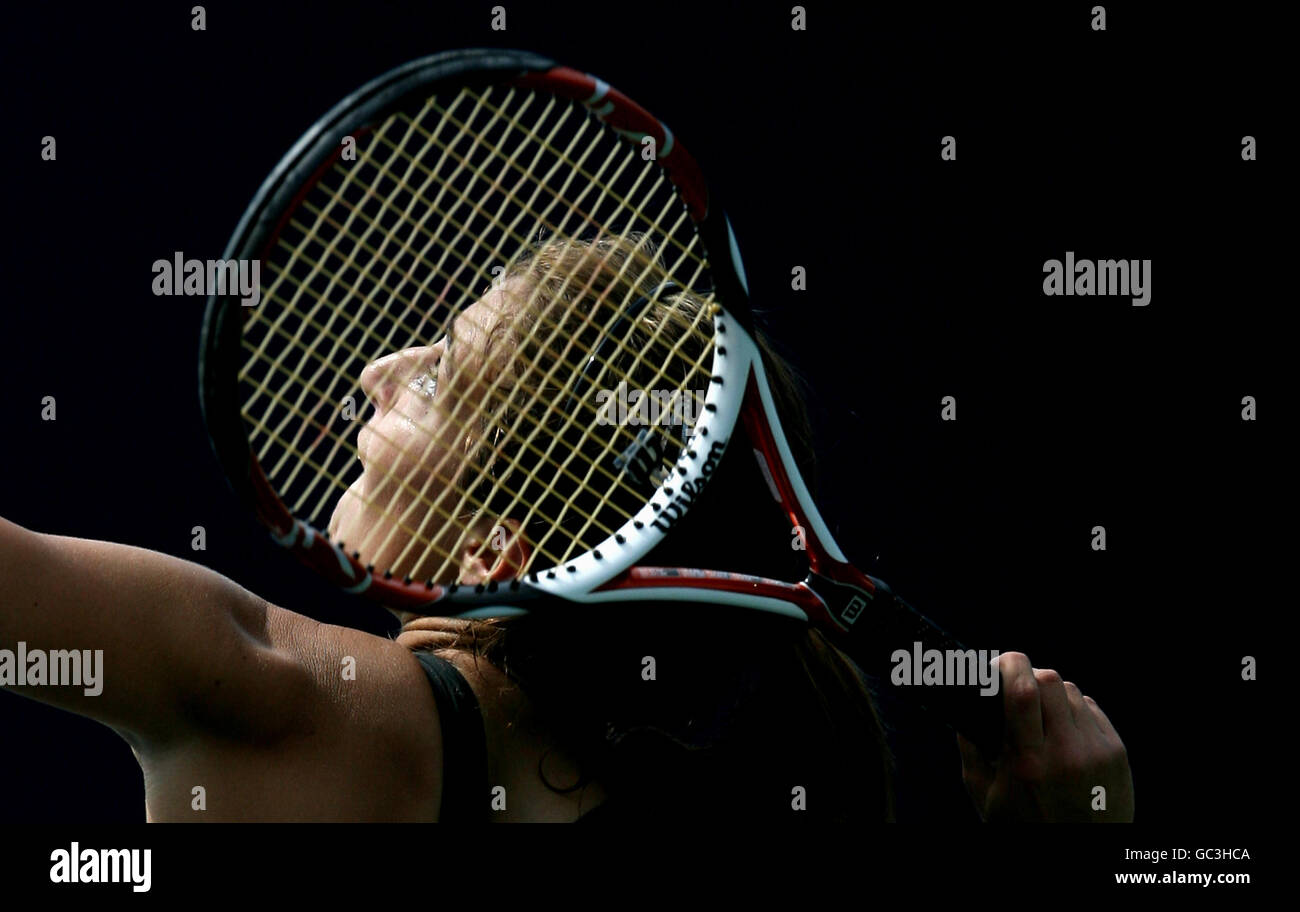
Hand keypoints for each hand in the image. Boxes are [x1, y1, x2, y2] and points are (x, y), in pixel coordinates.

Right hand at [957, 652, 1132, 821]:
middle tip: (1016, 689)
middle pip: (1050, 680)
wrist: (1082, 858)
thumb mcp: (985, 797)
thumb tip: (965, 710)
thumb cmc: (1027, 829)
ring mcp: (1096, 751)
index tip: (999, 665)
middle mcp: (1066, 753)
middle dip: (1028, 676)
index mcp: (1028, 764)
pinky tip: (1063, 730)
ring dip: (1050, 694)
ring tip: (1040, 716)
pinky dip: (1073, 710)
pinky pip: (1091, 708)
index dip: (1010, 665)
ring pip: (1071, 691)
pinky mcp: (1117, 752)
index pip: (1024, 691)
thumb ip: (970, 750)